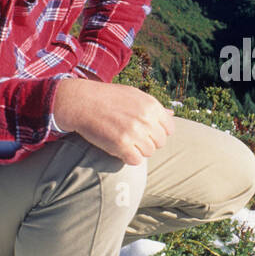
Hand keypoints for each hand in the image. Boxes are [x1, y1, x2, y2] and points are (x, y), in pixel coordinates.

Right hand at [53, 78, 174, 164]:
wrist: (81, 102)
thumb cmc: (107, 98)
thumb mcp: (133, 95)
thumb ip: (153, 107)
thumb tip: (172, 114)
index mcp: (152, 105)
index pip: (169, 129)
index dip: (158, 132)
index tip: (146, 132)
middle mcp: (146, 119)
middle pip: (160, 143)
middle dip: (148, 142)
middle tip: (132, 137)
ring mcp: (134, 132)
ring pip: (149, 152)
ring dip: (138, 150)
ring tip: (125, 141)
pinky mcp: (121, 144)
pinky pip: (136, 160)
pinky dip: (129, 158)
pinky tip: (119, 148)